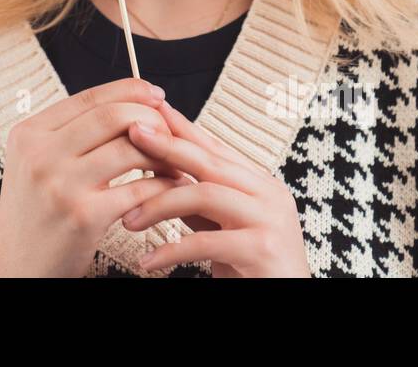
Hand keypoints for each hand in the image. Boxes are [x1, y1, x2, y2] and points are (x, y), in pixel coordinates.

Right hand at [0, 78, 181, 276]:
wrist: (13, 264)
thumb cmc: (32, 212)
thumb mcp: (34, 161)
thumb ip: (68, 133)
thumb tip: (126, 103)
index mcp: (29, 134)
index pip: (90, 98)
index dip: (130, 90)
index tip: (154, 94)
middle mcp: (41, 154)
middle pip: (112, 116)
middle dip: (151, 117)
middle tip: (169, 128)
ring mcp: (61, 185)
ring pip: (129, 149)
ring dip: (163, 151)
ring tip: (175, 160)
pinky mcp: (84, 216)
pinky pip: (138, 189)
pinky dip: (163, 184)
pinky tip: (171, 186)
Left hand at [120, 99, 311, 276]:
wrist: (289, 305)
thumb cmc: (254, 269)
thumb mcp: (226, 227)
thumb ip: (201, 202)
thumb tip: (164, 171)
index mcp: (261, 184)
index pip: (216, 149)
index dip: (182, 129)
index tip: (149, 112)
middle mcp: (270, 195)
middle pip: (210, 162)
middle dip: (168, 146)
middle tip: (133, 135)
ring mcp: (270, 219)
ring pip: (204, 195)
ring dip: (159, 205)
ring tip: (128, 220)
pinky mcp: (262, 249)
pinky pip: (205, 241)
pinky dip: (171, 250)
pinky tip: (148, 261)